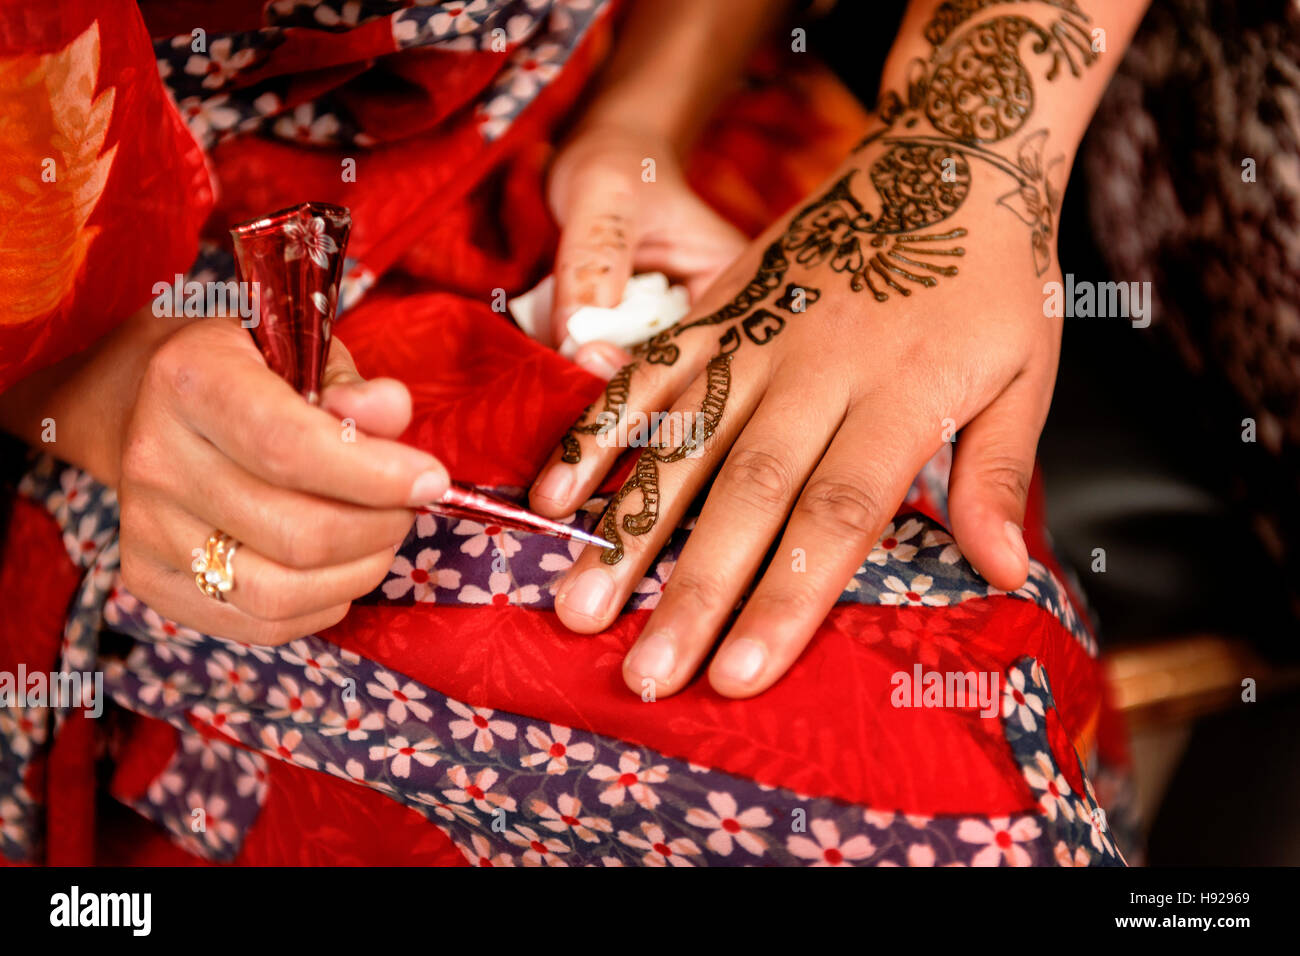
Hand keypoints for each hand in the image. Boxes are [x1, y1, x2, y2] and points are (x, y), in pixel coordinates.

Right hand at [118, 317, 449, 643]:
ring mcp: (143, 527)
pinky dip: (322, 604)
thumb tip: (391, 412)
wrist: (150, 406)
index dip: (374, 475)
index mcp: (190, 380)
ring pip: (278, 591)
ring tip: (381, 537)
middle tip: (408, 506)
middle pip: (294, 532)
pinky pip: (258, 623)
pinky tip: (340, 568)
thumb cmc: (250, 376)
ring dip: (357, 572)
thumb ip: (353, 386)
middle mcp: (153, 457)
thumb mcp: (303, 352)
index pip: (288, 446)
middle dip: (379, 528)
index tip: (432, 480)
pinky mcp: (150, 580)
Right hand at [529, 144, 1063, 699]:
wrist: (946, 159)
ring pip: (683, 440)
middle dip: (696, 590)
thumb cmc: (991, 283)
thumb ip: (999, 474)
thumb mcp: (1029, 373)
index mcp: (902, 396)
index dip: (787, 597)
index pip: (838, 514)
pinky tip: (556, 496)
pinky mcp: (718, 307)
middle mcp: (818, 370)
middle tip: (646, 673)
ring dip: (629, 527)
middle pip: (749, 493)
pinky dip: (598, 431)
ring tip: (581, 605)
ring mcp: (757, 334)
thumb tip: (1004, 579)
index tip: (741, 675)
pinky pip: (648, 373)